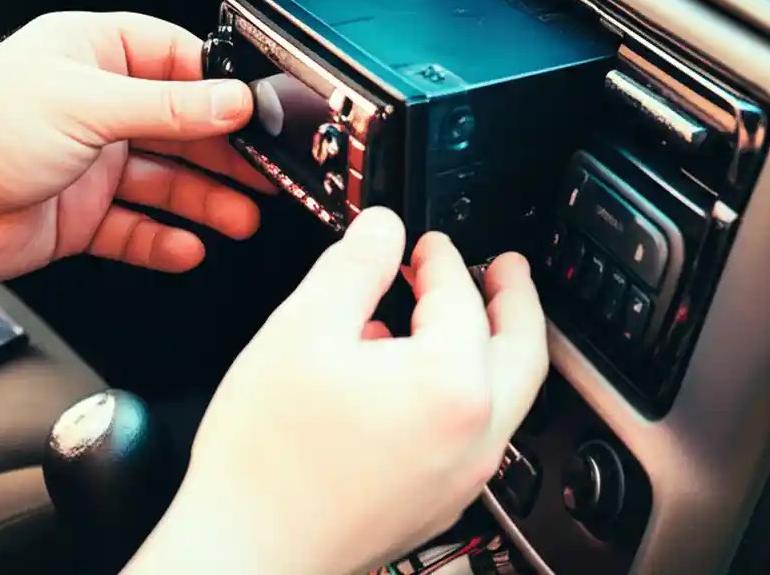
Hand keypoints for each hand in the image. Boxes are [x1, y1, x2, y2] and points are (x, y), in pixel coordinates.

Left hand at [0, 11, 271, 283]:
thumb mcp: (88, 104)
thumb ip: (170, 108)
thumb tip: (232, 103)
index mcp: (93, 54)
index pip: (177, 61)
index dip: (220, 89)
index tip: (256, 114)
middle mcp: (96, 106)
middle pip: (181, 128)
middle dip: (224, 154)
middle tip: (267, 174)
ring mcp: (90, 163)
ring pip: (166, 182)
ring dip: (206, 201)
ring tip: (242, 217)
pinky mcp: (82, 215)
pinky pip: (137, 228)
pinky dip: (164, 240)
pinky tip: (189, 248)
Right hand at [125, 208, 548, 574]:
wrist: (247, 554)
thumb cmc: (267, 458)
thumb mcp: (302, 329)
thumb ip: (355, 264)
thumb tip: (384, 228)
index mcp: (451, 385)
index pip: (462, 297)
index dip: (443, 258)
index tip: (426, 243)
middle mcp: (474, 435)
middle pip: (521, 350)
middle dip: (516, 300)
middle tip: (507, 267)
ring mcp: (462, 475)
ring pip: (505, 396)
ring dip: (495, 345)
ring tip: (468, 314)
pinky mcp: (440, 501)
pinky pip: (476, 431)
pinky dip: (467, 390)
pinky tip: (416, 378)